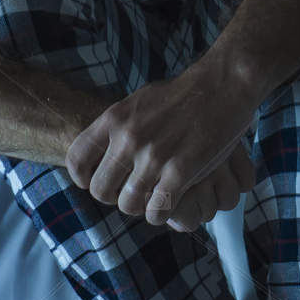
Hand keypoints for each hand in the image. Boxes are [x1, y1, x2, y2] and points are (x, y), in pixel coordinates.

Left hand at [65, 62, 260, 227]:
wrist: (222, 85)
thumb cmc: (182, 93)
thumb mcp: (139, 101)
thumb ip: (119, 125)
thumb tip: (102, 148)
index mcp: (114, 118)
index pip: (77, 159)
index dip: (83, 178)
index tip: (95, 182)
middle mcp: (128, 138)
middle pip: (100, 190)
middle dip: (113, 198)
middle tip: (129, 193)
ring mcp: (153, 156)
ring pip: (128, 205)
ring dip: (139, 208)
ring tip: (151, 200)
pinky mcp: (180, 172)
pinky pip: (157, 210)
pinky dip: (160, 214)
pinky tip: (168, 205)